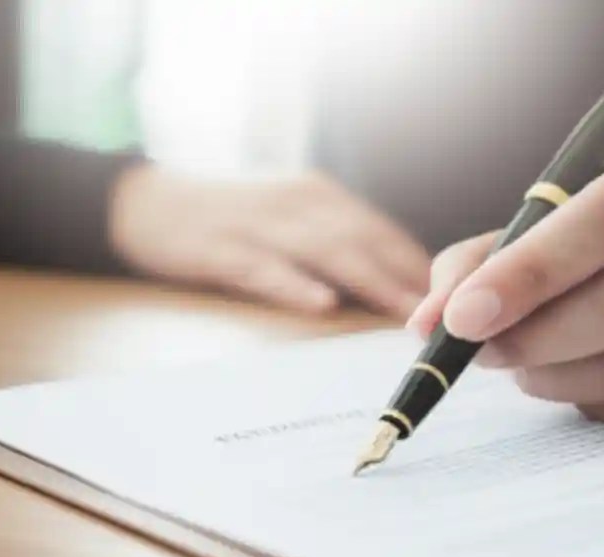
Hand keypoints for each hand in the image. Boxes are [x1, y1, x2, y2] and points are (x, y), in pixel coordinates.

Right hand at [109, 164, 429, 317]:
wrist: (145, 203)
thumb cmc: (228, 221)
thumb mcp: (287, 219)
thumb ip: (334, 244)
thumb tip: (391, 284)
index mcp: (316, 197)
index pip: (380, 230)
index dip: (418, 263)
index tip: (458, 294)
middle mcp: (294, 203)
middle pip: (361, 239)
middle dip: (406, 276)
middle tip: (447, 312)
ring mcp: (256, 225)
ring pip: (322, 252)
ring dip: (368, 282)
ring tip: (405, 311)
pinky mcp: (218, 248)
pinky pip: (261, 268)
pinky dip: (293, 285)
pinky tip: (320, 304)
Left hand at [407, 138, 603, 427]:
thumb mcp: (550, 222)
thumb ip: (481, 261)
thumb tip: (426, 324)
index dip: (529, 273)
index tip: (463, 316)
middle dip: (538, 337)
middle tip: (479, 353)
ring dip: (562, 379)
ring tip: (522, 367)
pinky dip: (600, 404)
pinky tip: (574, 383)